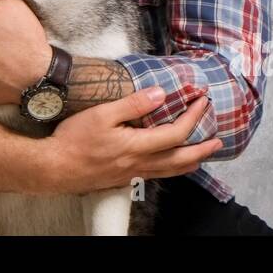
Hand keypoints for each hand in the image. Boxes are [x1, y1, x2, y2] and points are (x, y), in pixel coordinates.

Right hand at [34, 88, 223, 194]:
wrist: (54, 168)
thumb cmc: (74, 140)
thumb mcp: (102, 114)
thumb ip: (133, 104)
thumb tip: (160, 93)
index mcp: (138, 146)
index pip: (176, 132)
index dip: (194, 117)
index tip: (203, 101)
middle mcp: (140, 164)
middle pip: (181, 159)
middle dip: (202, 149)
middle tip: (218, 141)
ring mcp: (132, 174)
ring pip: (170, 171)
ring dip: (190, 162)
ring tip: (202, 155)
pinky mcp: (124, 178)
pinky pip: (157, 175)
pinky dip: (171, 169)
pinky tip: (168, 163)